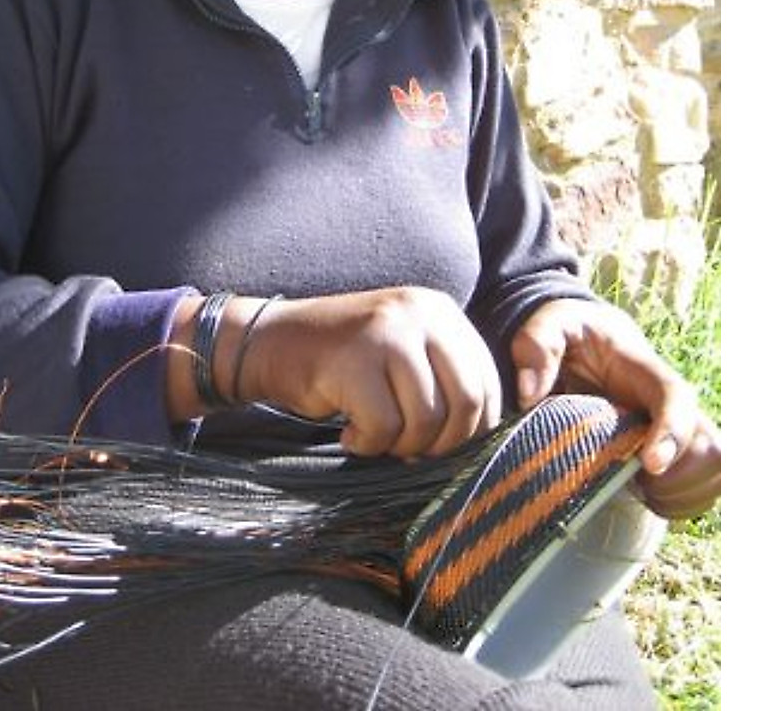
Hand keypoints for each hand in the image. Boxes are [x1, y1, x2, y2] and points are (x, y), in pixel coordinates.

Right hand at [241, 286, 502, 458]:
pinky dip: (367, 444)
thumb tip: (485, 439)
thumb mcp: (406, 354)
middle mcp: (420, 314)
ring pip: (426, 420)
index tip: (438, 443)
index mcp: (441, 311)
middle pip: (467, 403)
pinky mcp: (354, 360)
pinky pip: (383, 427)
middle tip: (407, 448)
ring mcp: (386, 333)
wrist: (272, 342)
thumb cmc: (345, 362)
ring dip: (400, 445)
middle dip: (441, 443)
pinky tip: (349, 432)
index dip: (470, 429)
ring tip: (373, 433)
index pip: (487, 383)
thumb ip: (444, 379)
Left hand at [509, 298, 719, 519]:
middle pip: (707, 444)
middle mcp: (671, 400)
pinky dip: (682, 502)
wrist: (590, 336)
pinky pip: (705, 485)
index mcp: (643, 368)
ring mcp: (680, 425)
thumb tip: (529, 395)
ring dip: (683, 492)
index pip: (675, 398)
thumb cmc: (569, 331)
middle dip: (679, 475)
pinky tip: (647, 495)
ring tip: (641, 489)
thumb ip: (536, 348)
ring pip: (714, 468)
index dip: (672, 433)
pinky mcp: (678, 447)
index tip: (650, 465)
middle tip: (637, 482)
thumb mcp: (546, 325)